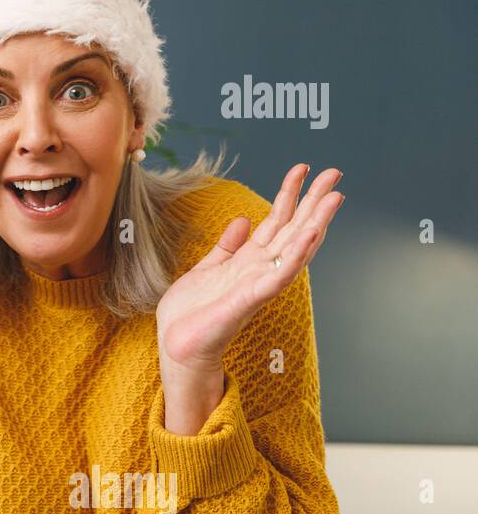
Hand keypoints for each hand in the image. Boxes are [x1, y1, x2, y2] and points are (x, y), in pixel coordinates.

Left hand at [157, 164, 344, 373]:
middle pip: (294, 228)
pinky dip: (297, 253)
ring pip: (296, 247)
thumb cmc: (191, 314)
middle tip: (335, 172)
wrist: (177, 345)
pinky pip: (280, 273)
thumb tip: (243, 221)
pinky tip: (312, 232)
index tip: (303, 168)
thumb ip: (227, 247)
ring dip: (316, 221)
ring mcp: (259, 283)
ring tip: (334, 197)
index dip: (290, 194)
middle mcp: (260, 269)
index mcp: (249, 260)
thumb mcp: (207, 269)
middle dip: (314, 200)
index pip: (278, 221)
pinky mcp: (251, 298)